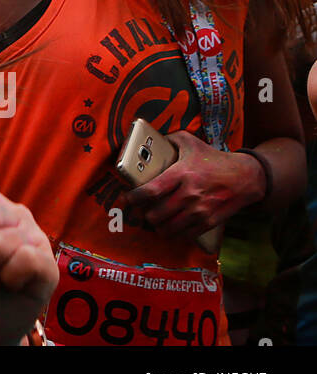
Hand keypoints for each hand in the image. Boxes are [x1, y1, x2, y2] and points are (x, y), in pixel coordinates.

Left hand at [124, 132, 264, 238]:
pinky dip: (176, 235)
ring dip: (158, 227)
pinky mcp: (210, 221)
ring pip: (170, 227)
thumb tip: (151, 139)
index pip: (152, 190)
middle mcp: (190, 193)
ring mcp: (201, 209)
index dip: (135, 198)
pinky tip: (171, 230)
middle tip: (142, 212)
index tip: (127, 199)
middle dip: (145, 215)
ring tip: (155, 223)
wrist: (246, 176)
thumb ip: (170, 139)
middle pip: (158, 213)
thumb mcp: (191, 142)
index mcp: (182, 173)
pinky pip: (187, 235)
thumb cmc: (214, 158)